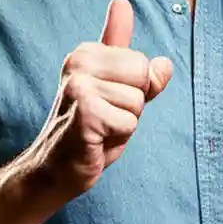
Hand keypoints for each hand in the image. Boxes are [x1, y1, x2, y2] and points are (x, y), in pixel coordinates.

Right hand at [17, 0, 172, 206]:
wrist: (56, 169)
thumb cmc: (91, 131)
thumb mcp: (119, 96)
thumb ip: (140, 73)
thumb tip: (166, 63)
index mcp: (85, 53)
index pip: (141, 62)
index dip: (134, 89)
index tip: (106, 102)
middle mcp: (78, 62)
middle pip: (142, 75)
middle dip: (133, 103)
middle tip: (105, 117)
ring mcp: (79, 86)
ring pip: (137, 101)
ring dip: (124, 122)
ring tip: (99, 128)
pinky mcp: (85, 111)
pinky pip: (129, 121)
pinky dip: (118, 135)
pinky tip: (96, 139)